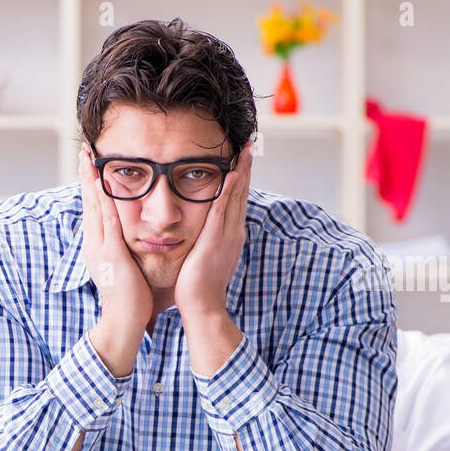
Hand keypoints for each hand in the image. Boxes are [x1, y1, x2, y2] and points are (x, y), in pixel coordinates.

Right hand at [78, 142, 150, 334]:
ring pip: (95, 207)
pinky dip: (105, 201)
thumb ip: (121, 250)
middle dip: (86, 175)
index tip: (89, 164)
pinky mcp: (111, 254)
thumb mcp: (121, 267)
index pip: (92, 209)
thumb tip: (124, 240)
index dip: (90, 185)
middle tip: (84, 150)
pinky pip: (108, 221)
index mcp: (96, 246)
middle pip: (88, 202)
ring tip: (89, 158)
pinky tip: (104, 184)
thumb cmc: (128, 297)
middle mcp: (93, 244)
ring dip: (91, 181)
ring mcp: (100, 248)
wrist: (123, 320)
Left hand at [173, 140, 253, 322]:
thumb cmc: (199, 287)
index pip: (238, 200)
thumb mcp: (208, 258)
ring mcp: (226, 236)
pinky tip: (231, 174)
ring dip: (241, 172)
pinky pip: (221, 210)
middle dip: (246, 167)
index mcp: (231, 235)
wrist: (203, 307)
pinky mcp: (214, 241)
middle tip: (250, 144)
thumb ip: (210, 241)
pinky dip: (227, 191)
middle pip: (242, 193)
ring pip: (236, 197)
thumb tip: (207, 232)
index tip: (242, 158)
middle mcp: (234, 232)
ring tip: (244, 150)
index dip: (241, 178)